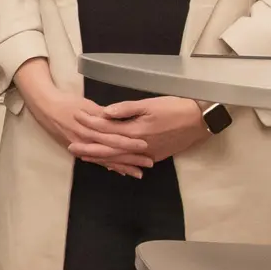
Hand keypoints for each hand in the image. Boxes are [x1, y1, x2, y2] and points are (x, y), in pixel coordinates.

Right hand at [15, 59, 151, 177]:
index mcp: (90, 129)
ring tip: (138, 173)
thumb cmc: (67, 103)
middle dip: (131, 159)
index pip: (113, 138)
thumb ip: (103, 114)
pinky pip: (95, 160)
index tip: (145, 146)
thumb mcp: (87, 105)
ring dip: (122, 166)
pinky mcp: (77, 150)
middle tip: (149, 163)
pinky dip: (108, 165)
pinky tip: (119, 171)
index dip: (129, 143)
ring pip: (105, 160)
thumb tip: (119, 120)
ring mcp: (81, 148)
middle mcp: (86, 142)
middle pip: (112, 153)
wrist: (45, 107)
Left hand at [76, 97, 208, 166]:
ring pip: (120, 159)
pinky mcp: (155, 156)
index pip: (106, 131)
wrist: (199, 120)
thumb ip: (125, 109)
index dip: (90, 125)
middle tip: (71, 148)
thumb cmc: (174, 107)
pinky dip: (120, 164)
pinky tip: (111, 165)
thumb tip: (104, 113)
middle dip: (89, 149)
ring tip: (85, 158)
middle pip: (108, 150)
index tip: (76, 119)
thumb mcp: (149, 104)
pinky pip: (133, 162)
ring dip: (102, 159)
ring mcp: (148, 154)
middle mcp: (139, 146)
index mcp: (135, 131)